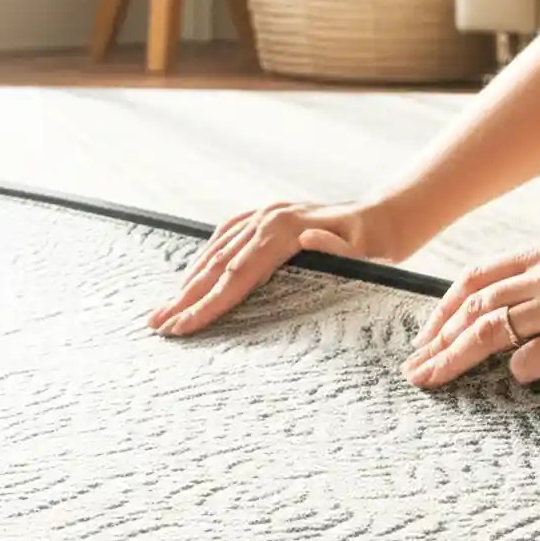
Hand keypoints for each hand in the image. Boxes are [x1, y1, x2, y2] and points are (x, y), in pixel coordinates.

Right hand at [148, 202, 393, 335]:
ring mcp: (264, 214)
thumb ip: (336, 247)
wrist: (383, 217)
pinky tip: (191, 276)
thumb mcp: (366, 252)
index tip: (182, 326)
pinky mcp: (265, 216)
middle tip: (157, 325)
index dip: (207, 303)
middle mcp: (268, 218)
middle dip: (185, 297)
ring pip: (216, 250)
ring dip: (189, 280)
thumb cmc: (375, 245)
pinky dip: (205, 257)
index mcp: (286, 230)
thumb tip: (305, 239)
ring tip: (165, 309)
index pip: (237, 274)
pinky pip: (226, 236)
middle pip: (218, 264)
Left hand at [401, 238, 539, 387]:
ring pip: (488, 332)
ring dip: (452, 359)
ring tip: (431, 381)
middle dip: (435, 341)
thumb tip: (507, 313)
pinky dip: (516, 372)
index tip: (426, 336)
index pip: (475, 278)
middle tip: (415, 369)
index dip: (442, 309)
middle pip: (471, 307)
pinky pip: (529, 360)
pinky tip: (519, 379)